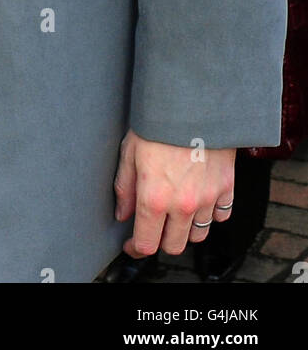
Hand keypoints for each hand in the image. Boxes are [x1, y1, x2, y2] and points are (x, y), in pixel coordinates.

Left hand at [114, 129, 235, 256]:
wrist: (193, 102)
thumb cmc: (158, 122)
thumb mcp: (130, 150)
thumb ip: (125, 187)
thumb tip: (123, 214)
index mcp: (154, 198)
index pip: (146, 244)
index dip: (136, 248)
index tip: (132, 244)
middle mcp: (182, 205)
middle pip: (174, 245)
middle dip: (161, 240)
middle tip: (154, 226)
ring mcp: (207, 198)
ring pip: (198, 234)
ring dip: (185, 229)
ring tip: (176, 211)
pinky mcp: (226, 187)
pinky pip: (221, 215)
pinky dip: (211, 214)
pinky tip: (200, 200)